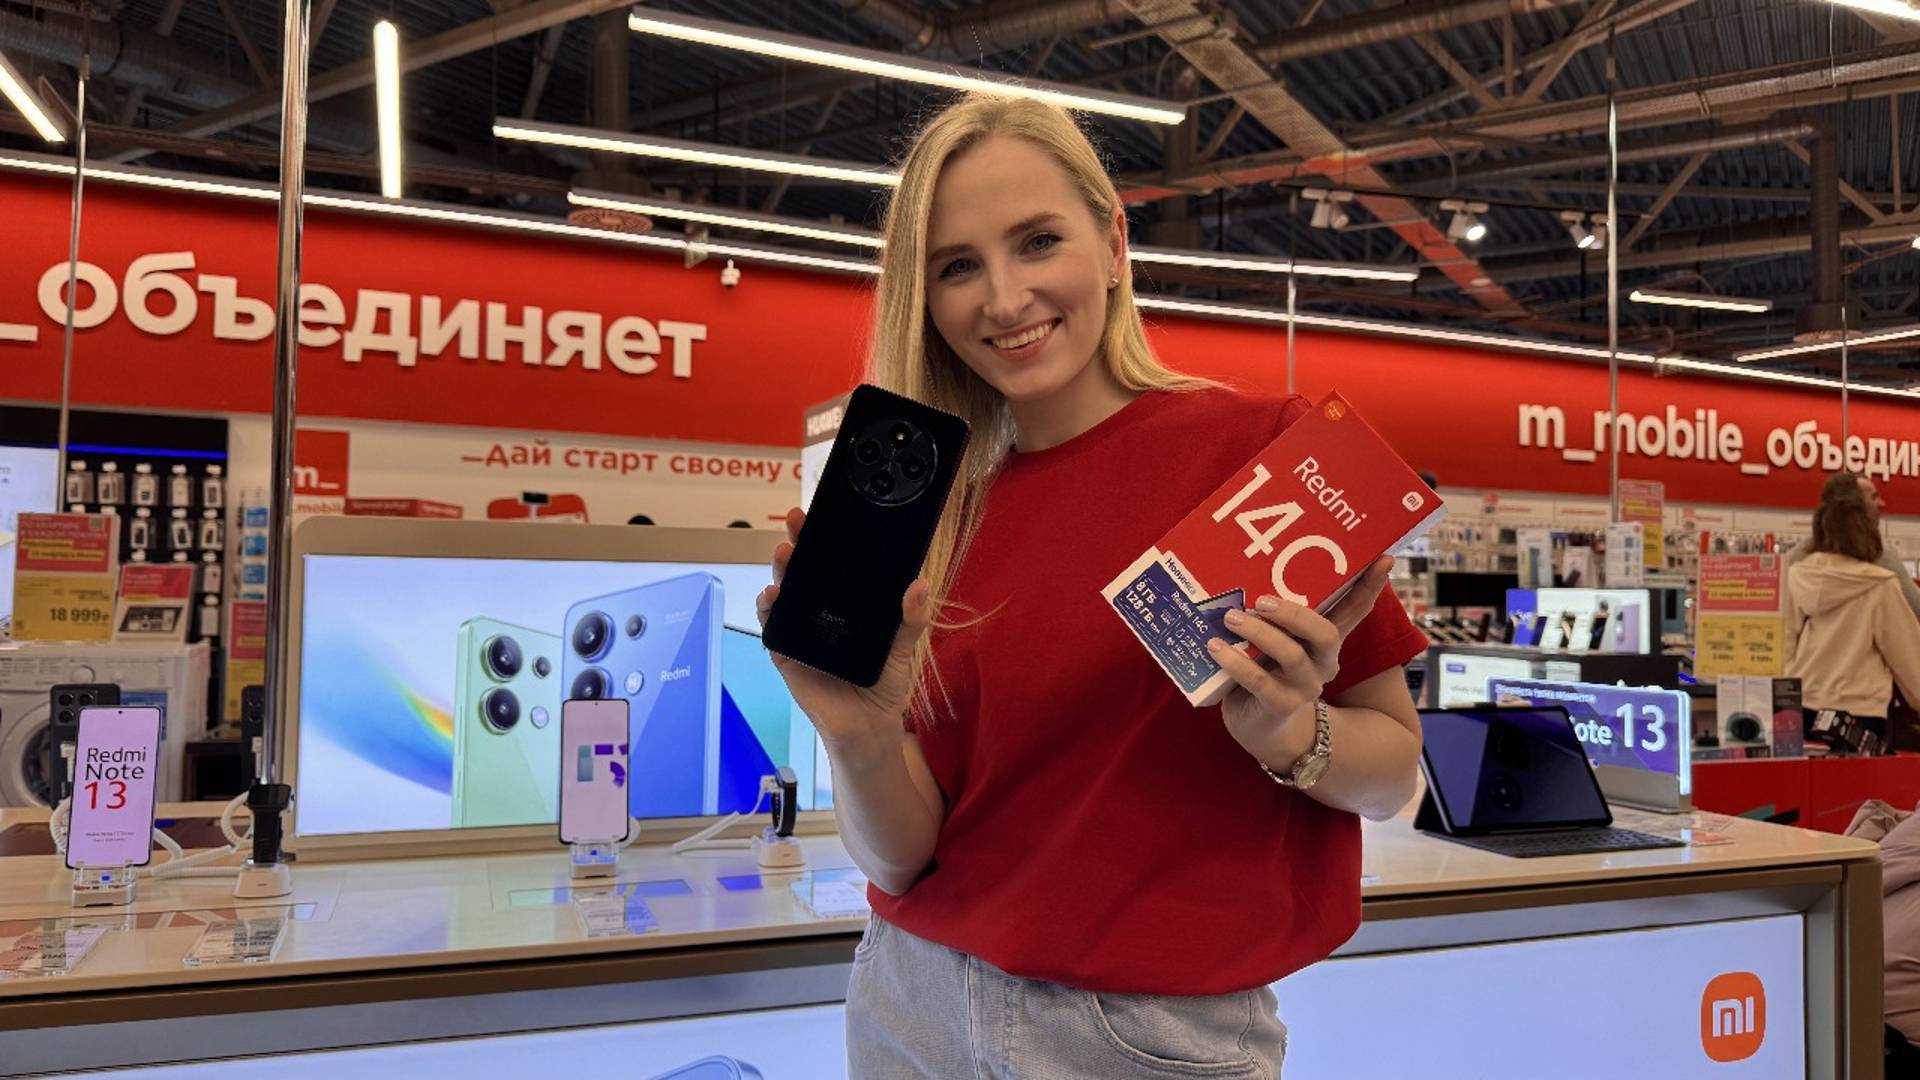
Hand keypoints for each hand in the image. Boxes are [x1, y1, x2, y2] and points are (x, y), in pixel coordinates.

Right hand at [757, 507, 933, 767]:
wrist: (868, 728)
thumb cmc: (886, 684)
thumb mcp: (905, 648)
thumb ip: (911, 618)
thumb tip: (920, 584)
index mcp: (849, 604)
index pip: (836, 565)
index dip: (828, 539)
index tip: (826, 513)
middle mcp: (822, 611)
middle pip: (806, 570)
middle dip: (799, 543)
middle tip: (797, 521)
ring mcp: (801, 630)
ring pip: (785, 592)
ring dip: (781, 571)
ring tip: (784, 553)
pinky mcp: (786, 653)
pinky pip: (772, 627)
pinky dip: (767, 610)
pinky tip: (771, 595)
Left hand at [1208, 556, 1394, 771]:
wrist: (1261, 726)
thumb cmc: (1265, 669)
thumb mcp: (1275, 640)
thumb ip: (1272, 615)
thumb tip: (1247, 568)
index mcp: (1325, 640)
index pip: (1354, 610)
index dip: (1369, 586)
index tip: (1385, 559)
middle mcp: (1323, 662)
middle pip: (1325, 633)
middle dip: (1294, 613)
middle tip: (1262, 600)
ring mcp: (1305, 687)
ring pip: (1291, 655)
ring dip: (1260, 633)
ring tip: (1232, 618)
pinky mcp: (1280, 705)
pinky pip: (1260, 681)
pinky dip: (1236, 662)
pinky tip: (1215, 647)